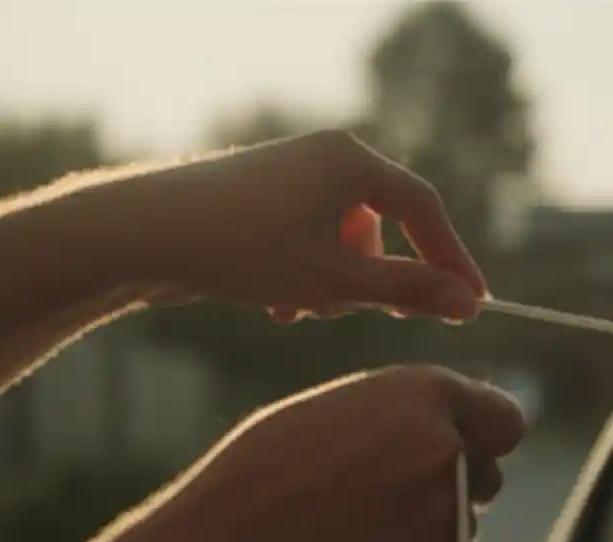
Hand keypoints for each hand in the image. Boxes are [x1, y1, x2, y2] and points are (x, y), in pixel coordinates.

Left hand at [114, 130, 485, 321]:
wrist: (140, 234)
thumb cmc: (242, 250)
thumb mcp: (336, 281)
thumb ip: (408, 291)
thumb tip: (468, 304)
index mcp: (351, 160)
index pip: (425, 207)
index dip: (452, 258)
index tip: (473, 304)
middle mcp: (324, 156)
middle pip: (382, 224)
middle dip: (375, 278)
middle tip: (372, 315)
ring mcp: (290, 173)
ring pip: (342, 240)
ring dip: (334, 284)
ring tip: (299, 310)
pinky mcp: (260, 195)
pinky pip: (309, 238)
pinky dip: (306, 274)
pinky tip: (276, 304)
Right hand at [165, 365, 524, 541]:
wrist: (239, 530)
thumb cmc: (277, 459)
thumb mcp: (352, 404)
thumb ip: (412, 413)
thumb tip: (455, 432)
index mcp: (427, 391)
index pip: (504, 418)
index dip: (483, 437)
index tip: (465, 451)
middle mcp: (449, 443)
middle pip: (488, 473)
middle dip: (454, 485)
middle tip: (390, 496)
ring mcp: (448, 505)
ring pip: (467, 522)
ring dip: (435, 528)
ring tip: (365, 526)